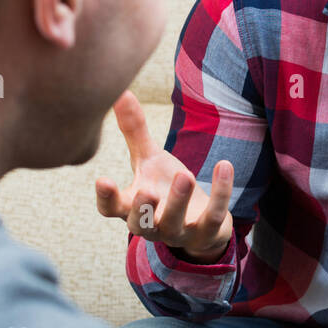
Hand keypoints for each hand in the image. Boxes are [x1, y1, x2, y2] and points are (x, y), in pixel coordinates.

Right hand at [94, 91, 234, 263]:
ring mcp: (178, 233)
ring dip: (179, 201)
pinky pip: (213, 217)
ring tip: (186, 175)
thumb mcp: (150, 160)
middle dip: (143, 207)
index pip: (111, 209)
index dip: (106, 198)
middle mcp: (151, 225)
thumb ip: (134, 131)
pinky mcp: (206, 234)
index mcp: (132, 207)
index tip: (102, 179)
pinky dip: (220, 192)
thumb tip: (120, 93)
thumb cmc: (166, 188)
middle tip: (148, 188)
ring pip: (174, 223)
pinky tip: (224, 165)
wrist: (201, 223)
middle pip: (139, 224)